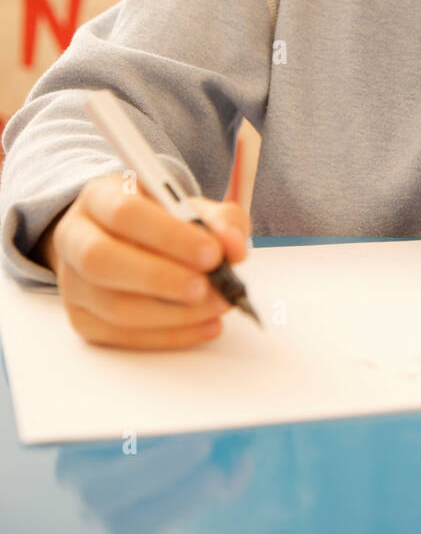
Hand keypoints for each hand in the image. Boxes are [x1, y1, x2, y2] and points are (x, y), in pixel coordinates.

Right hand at [49, 173, 250, 349]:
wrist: (126, 240)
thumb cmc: (160, 220)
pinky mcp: (83, 319)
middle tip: (210, 286)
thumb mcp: (191, 206)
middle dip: (163, 279)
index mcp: (99, 197)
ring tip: (217, 305)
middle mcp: (75, 238)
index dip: (169, 236)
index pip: (125, 213)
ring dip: (175, 313)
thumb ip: (220, 220)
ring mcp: (72, 283)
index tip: (212, 253)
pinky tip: (206, 325)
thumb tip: (234, 248)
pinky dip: (171, 335)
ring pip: (114, 307)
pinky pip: (123, 336)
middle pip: (104, 261)